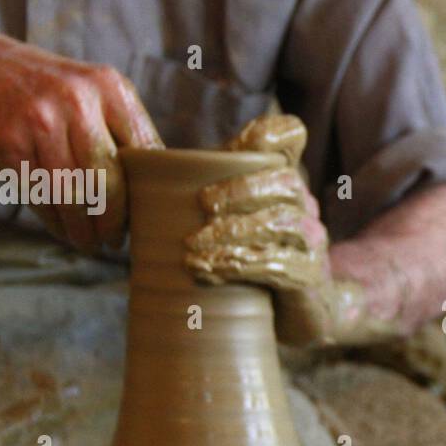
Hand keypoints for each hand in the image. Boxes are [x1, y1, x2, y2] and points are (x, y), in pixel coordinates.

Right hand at [0, 31, 162, 251]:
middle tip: (116, 239)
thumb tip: (151, 184)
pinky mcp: (10, 142)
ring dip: (83, 228)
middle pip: (108, 179)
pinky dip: (55, 221)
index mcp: (108, 88)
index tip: (145, 214)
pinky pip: (41, 195)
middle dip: (114, 219)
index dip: (145, 190)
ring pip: (73, 195)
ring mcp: (41, 122)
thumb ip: (117, 128)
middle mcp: (77, 102)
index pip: (143, 150)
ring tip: (90, 243)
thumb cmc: (41, 89)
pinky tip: (64, 230)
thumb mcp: (87, 90)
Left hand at [184, 112, 392, 345]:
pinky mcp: (309, 276)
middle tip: (201, 206)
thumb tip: (133, 166)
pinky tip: (208, 272)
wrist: (293, 313)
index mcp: (281, 179)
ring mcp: (311, 239)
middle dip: (239, 191)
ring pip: (281, 221)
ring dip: (233, 232)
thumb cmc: (249, 258)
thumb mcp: (228, 217)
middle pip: (285, 180)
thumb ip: (198, 191)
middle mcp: (303, 204)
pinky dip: (238, 266)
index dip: (274, 132)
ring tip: (192, 249)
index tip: (250, 143)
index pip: (292, 137)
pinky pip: (278, 264)